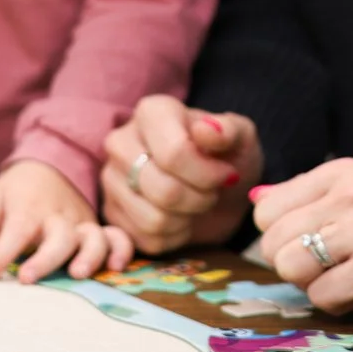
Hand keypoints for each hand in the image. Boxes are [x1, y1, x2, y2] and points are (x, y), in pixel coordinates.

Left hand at [0, 160, 134, 283]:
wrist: (55, 160)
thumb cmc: (20, 189)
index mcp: (28, 208)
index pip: (15, 233)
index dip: (0, 255)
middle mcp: (58, 217)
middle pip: (57, 238)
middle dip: (45, 259)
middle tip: (28, 279)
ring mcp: (82, 223)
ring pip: (93, 238)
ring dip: (88, 256)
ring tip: (77, 274)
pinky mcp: (98, 229)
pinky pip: (118, 237)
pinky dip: (121, 250)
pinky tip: (116, 267)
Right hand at [99, 95, 261, 253]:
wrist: (220, 190)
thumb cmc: (228, 158)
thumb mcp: (241, 138)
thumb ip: (229, 130)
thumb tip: (206, 131)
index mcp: (152, 112)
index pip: (174, 153)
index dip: (207, 174)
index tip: (225, 174)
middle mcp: (120, 142)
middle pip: (162, 189)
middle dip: (200, 199)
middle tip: (212, 193)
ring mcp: (110, 179)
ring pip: (153, 218)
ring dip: (188, 219)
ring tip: (196, 203)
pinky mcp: (112, 214)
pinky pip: (146, 239)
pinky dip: (175, 236)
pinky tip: (181, 218)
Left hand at [251, 159, 352, 326]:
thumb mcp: (352, 202)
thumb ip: (302, 199)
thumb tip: (254, 198)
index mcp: (342, 173)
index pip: (266, 210)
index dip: (282, 237)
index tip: (317, 240)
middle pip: (273, 244)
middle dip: (295, 266)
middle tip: (334, 264)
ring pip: (292, 269)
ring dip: (315, 285)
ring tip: (348, 275)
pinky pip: (322, 297)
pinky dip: (338, 303)